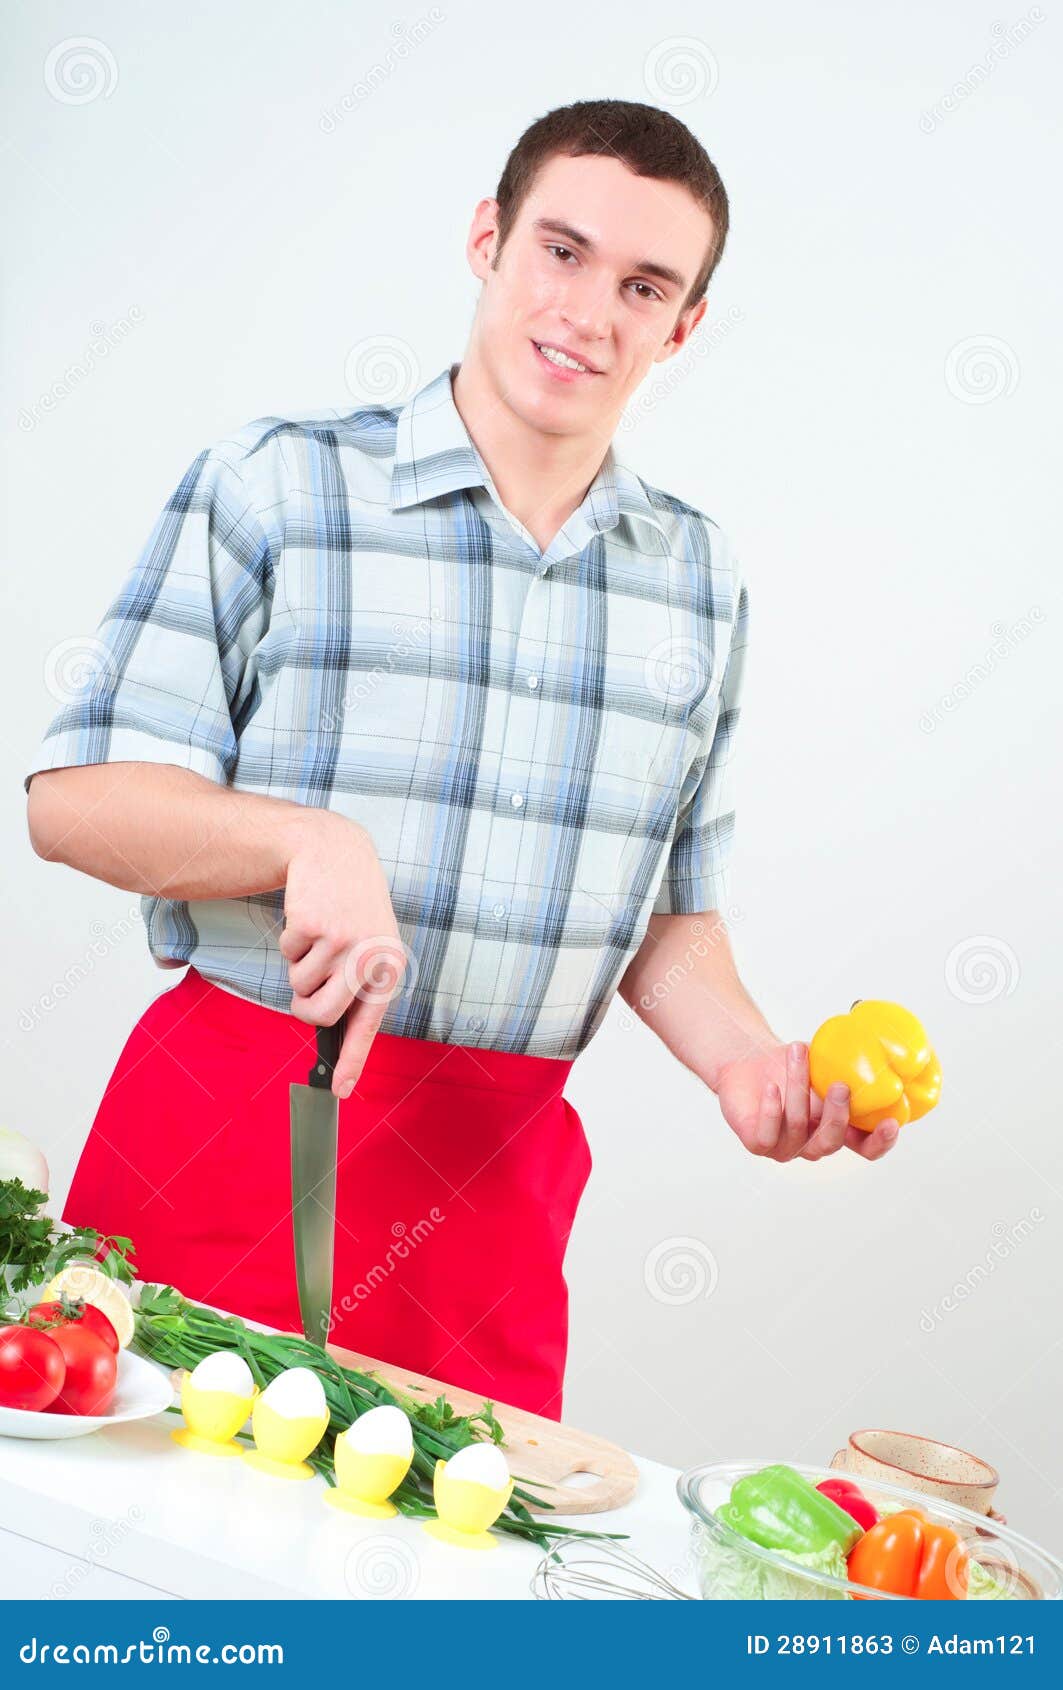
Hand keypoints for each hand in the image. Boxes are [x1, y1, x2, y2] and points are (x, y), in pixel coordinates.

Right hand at [280, 810, 408, 1098]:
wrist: (336, 851)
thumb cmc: (352, 904)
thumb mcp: (371, 941)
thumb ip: (358, 983)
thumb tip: (334, 1030)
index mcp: (389, 965)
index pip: (368, 1024)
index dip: (352, 1061)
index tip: (340, 1092)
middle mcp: (370, 956)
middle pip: (320, 1014)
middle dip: (303, 1009)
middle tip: (303, 993)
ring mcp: (342, 940)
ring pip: (299, 985)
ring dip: (299, 966)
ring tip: (318, 936)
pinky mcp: (313, 924)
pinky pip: (287, 955)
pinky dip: (290, 941)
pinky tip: (308, 916)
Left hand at [715, 1041, 900, 1162]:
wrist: (748, 1059)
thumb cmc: (790, 1064)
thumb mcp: (824, 1064)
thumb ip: (849, 1066)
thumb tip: (880, 1051)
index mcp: (837, 1129)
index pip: (866, 1148)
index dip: (880, 1141)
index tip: (891, 1122)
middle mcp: (813, 1144)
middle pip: (831, 1143)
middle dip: (838, 1114)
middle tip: (841, 1085)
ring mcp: (786, 1148)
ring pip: (799, 1126)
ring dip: (799, 1086)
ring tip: (798, 1052)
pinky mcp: (757, 1144)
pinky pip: (768, 1133)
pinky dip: (772, 1108)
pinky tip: (771, 1086)